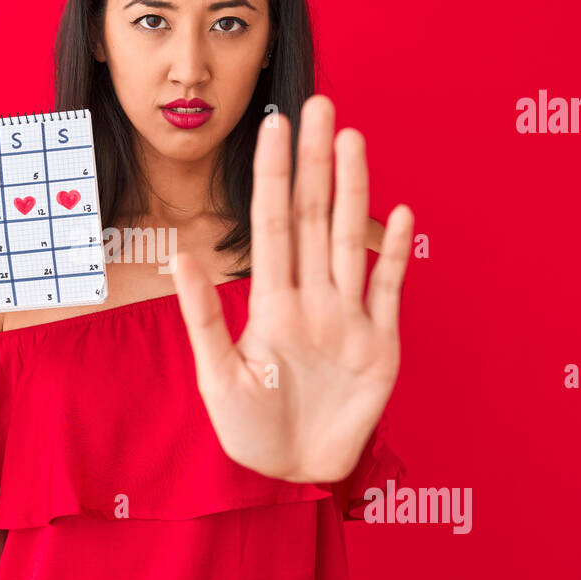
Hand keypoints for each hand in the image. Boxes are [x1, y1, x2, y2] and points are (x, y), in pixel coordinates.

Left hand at [172, 94, 412, 483]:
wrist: (294, 476)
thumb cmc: (250, 431)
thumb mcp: (217, 377)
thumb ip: (203, 317)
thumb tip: (181, 255)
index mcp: (271, 304)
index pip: (272, 224)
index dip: (273, 174)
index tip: (273, 123)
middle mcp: (312, 299)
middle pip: (315, 217)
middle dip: (317, 162)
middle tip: (320, 104)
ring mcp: (348, 318)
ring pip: (352, 240)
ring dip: (354, 191)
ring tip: (354, 139)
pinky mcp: (381, 345)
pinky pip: (389, 290)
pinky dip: (395, 254)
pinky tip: (399, 213)